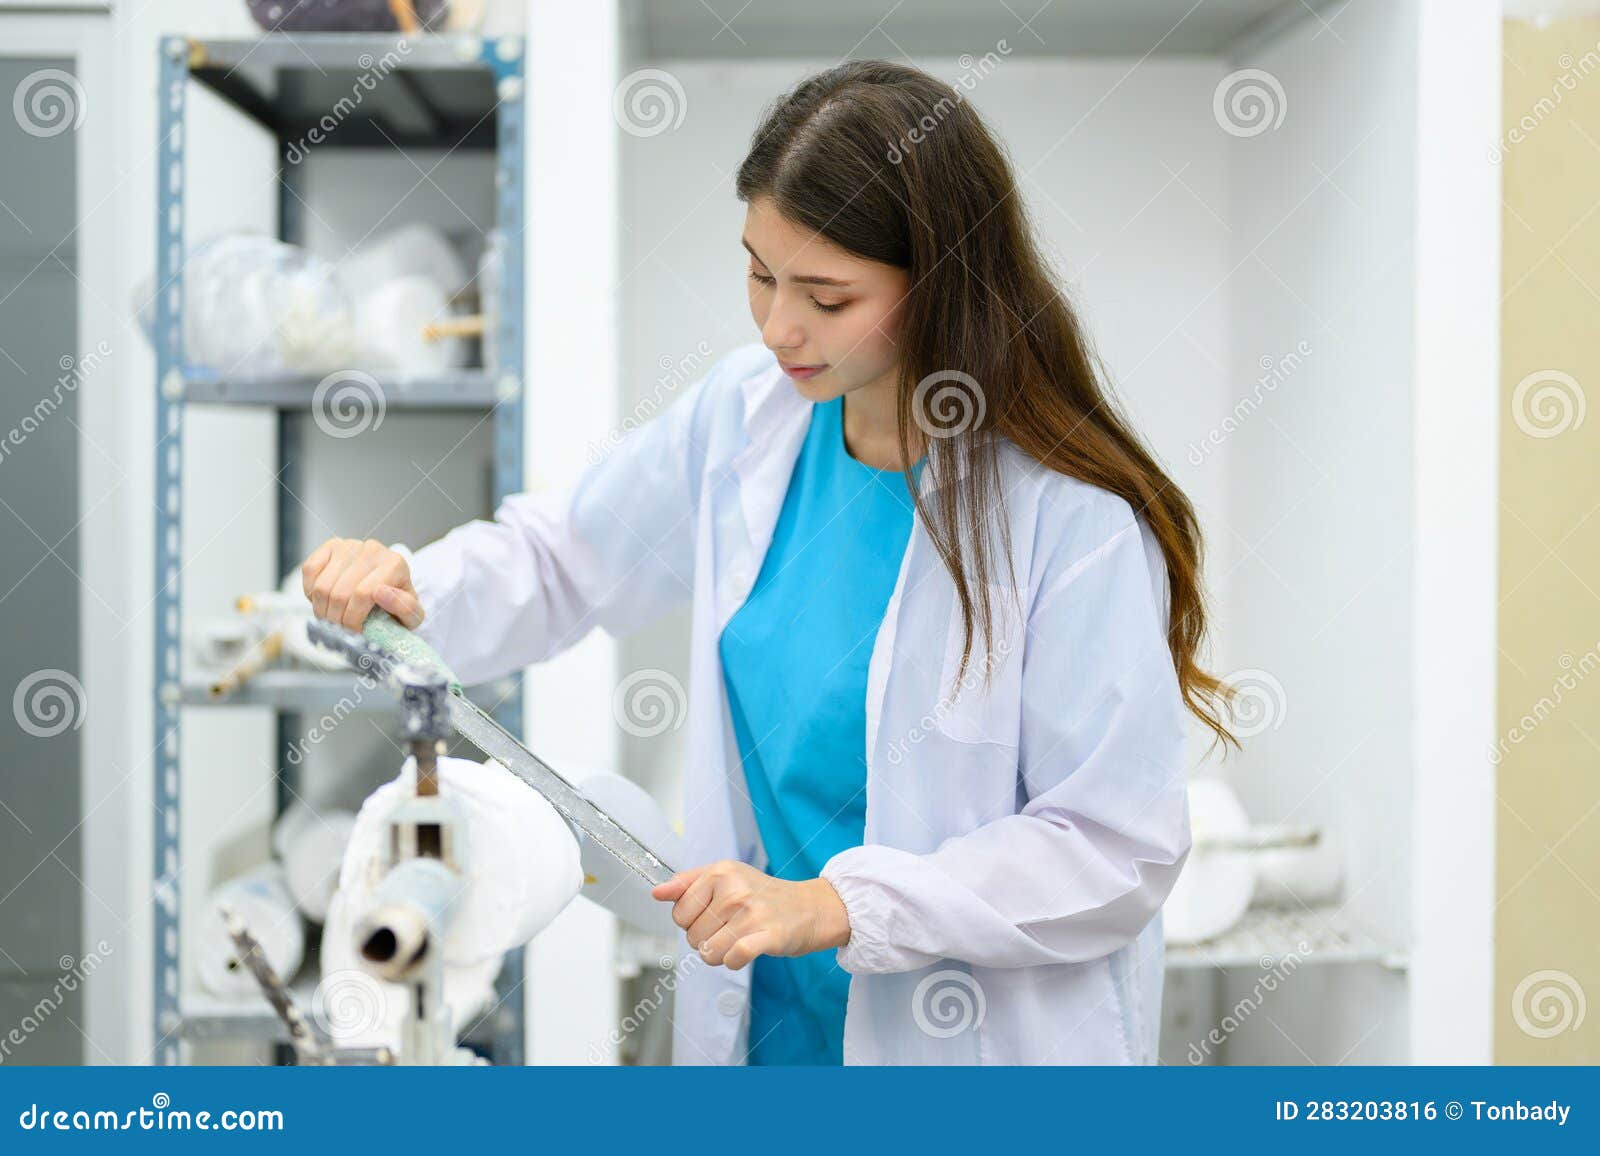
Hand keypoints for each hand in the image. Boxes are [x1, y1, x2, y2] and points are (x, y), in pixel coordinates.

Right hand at [301, 537, 424, 632]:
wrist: (389, 587)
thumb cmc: (399, 605)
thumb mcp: (412, 615)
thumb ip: (406, 608)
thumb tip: (381, 593)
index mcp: (395, 565)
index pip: (363, 594)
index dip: (353, 620)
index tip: (355, 634)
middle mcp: (372, 550)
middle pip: (340, 592)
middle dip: (337, 619)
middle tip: (341, 631)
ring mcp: (350, 545)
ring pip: (322, 585)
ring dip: (322, 610)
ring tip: (333, 620)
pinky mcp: (331, 546)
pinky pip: (309, 570)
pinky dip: (310, 592)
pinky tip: (323, 601)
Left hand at [651, 860, 850, 969]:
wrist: (810, 907)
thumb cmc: (762, 895)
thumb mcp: (725, 877)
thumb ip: (687, 883)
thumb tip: (657, 892)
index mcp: (719, 872)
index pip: (679, 913)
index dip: (692, 921)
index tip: (712, 915)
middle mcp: (734, 889)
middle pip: (692, 936)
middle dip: (708, 939)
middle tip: (732, 927)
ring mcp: (752, 913)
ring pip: (709, 952)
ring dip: (721, 954)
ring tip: (740, 938)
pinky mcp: (768, 935)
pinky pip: (732, 959)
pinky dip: (735, 962)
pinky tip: (747, 950)